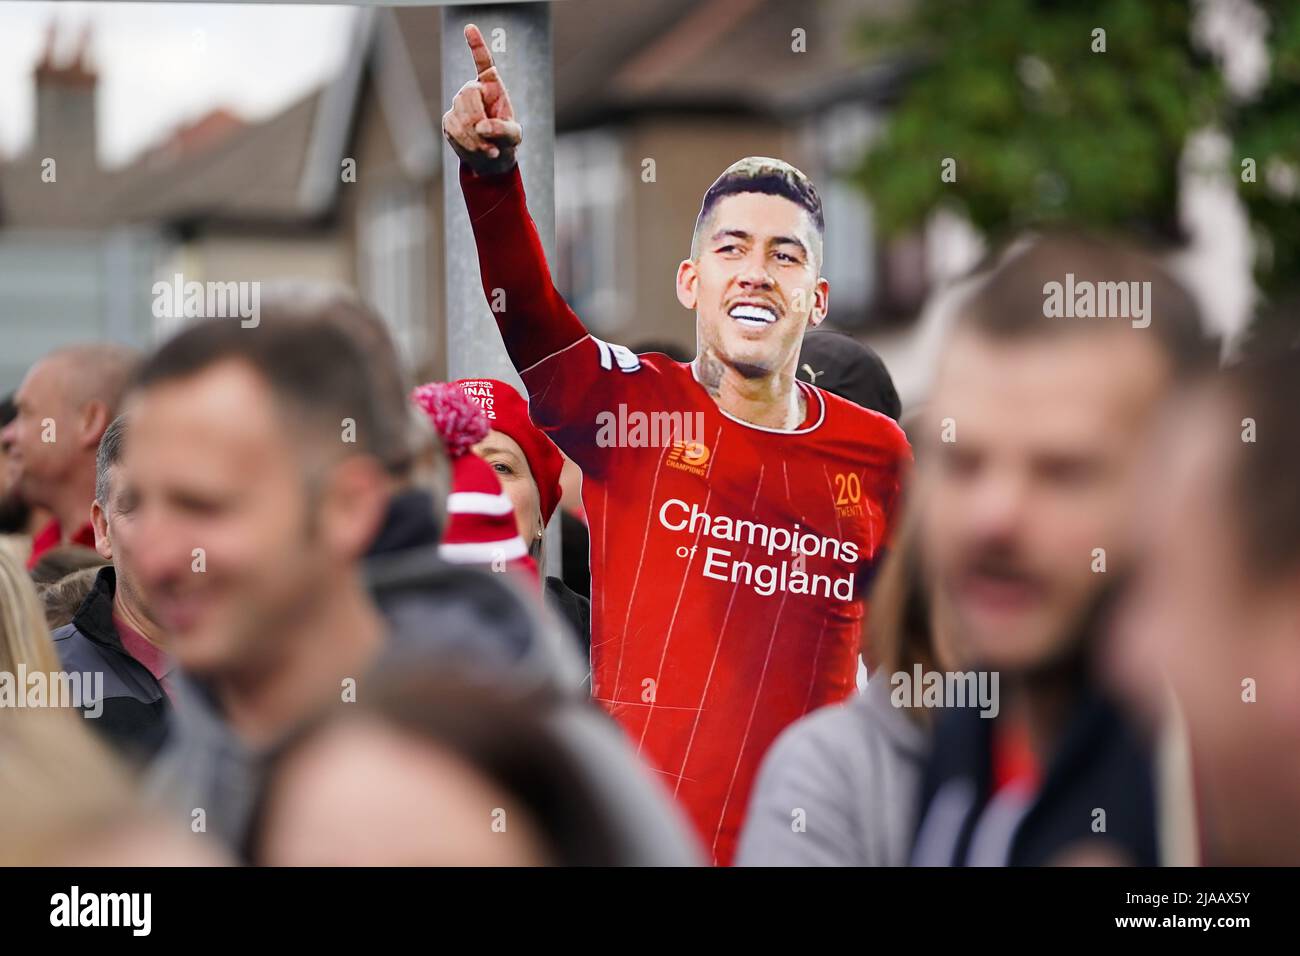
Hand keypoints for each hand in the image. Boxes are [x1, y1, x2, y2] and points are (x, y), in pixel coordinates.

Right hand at [442, 23, 521, 174]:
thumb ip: (504, 130)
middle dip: (479, 120)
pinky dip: (467, 144)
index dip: (476, 45)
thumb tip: (483, 128)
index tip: (470, 28)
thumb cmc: (506, 140)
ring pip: (460, 116)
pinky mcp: (449, 120)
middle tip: (492, 141)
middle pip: (468, 95)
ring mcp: (458, 104)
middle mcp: (472, 89)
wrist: (491, 157)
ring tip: (489, 149)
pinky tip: (479, 149)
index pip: (483, 61)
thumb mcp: (514, 136)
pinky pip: (454, 129)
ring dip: (475, 138)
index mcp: (491, 85)